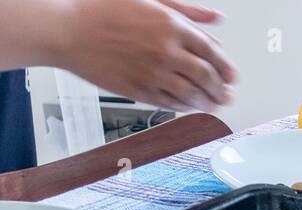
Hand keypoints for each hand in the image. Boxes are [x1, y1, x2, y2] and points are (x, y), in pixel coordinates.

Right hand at [57, 0, 236, 111]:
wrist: (67, 29)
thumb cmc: (102, 10)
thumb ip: (187, 11)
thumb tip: (216, 20)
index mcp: (171, 26)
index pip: (212, 53)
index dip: (227, 68)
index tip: (233, 77)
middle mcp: (166, 52)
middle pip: (206, 78)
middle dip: (221, 90)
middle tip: (227, 95)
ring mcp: (152, 74)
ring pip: (191, 95)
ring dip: (206, 103)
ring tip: (213, 105)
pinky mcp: (138, 91)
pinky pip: (170, 104)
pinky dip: (184, 107)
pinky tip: (189, 107)